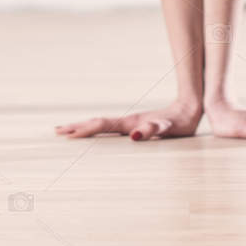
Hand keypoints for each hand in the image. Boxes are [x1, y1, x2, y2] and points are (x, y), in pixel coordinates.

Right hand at [55, 100, 202, 140]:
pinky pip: (109, 128)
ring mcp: (129, 123)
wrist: (189, 109)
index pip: (102, 125)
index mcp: (131, 123)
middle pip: (96, 123)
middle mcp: (127, 122)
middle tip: (56, 131)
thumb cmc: (180, 123)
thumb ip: (153, 130)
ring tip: (65, 130)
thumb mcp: (169, 128)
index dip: (85, 129)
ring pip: (101, 124)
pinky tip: (92, 132)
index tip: (67, 133)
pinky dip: (95, 130)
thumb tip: (135, 136)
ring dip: (82, 127)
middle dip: (76, 127)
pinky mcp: (134, 126)